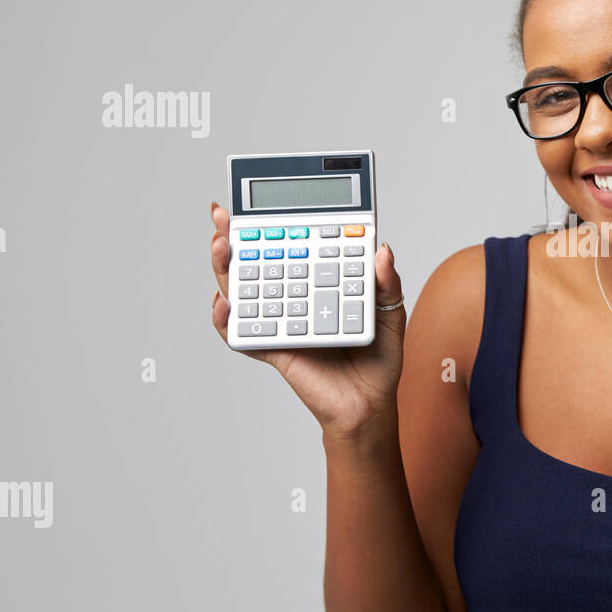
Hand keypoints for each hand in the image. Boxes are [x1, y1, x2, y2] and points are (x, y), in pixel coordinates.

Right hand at [209, 201, 405, 441]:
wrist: (370, 407)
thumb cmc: (379, 362)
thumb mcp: (390, 315)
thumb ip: (386, 284)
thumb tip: (382, 249)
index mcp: (319, 286)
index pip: (291, 249)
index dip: (271, 227)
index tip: (255, 205)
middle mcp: (295, 301)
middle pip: (256, 265)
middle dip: (234, 239)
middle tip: (223, 218)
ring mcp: (282, 325)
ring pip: (244, 294)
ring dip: (226, 270)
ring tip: (222, 248)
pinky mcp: (276, 351)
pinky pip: (244, 336)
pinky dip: (228, 321)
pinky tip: (225, 304)